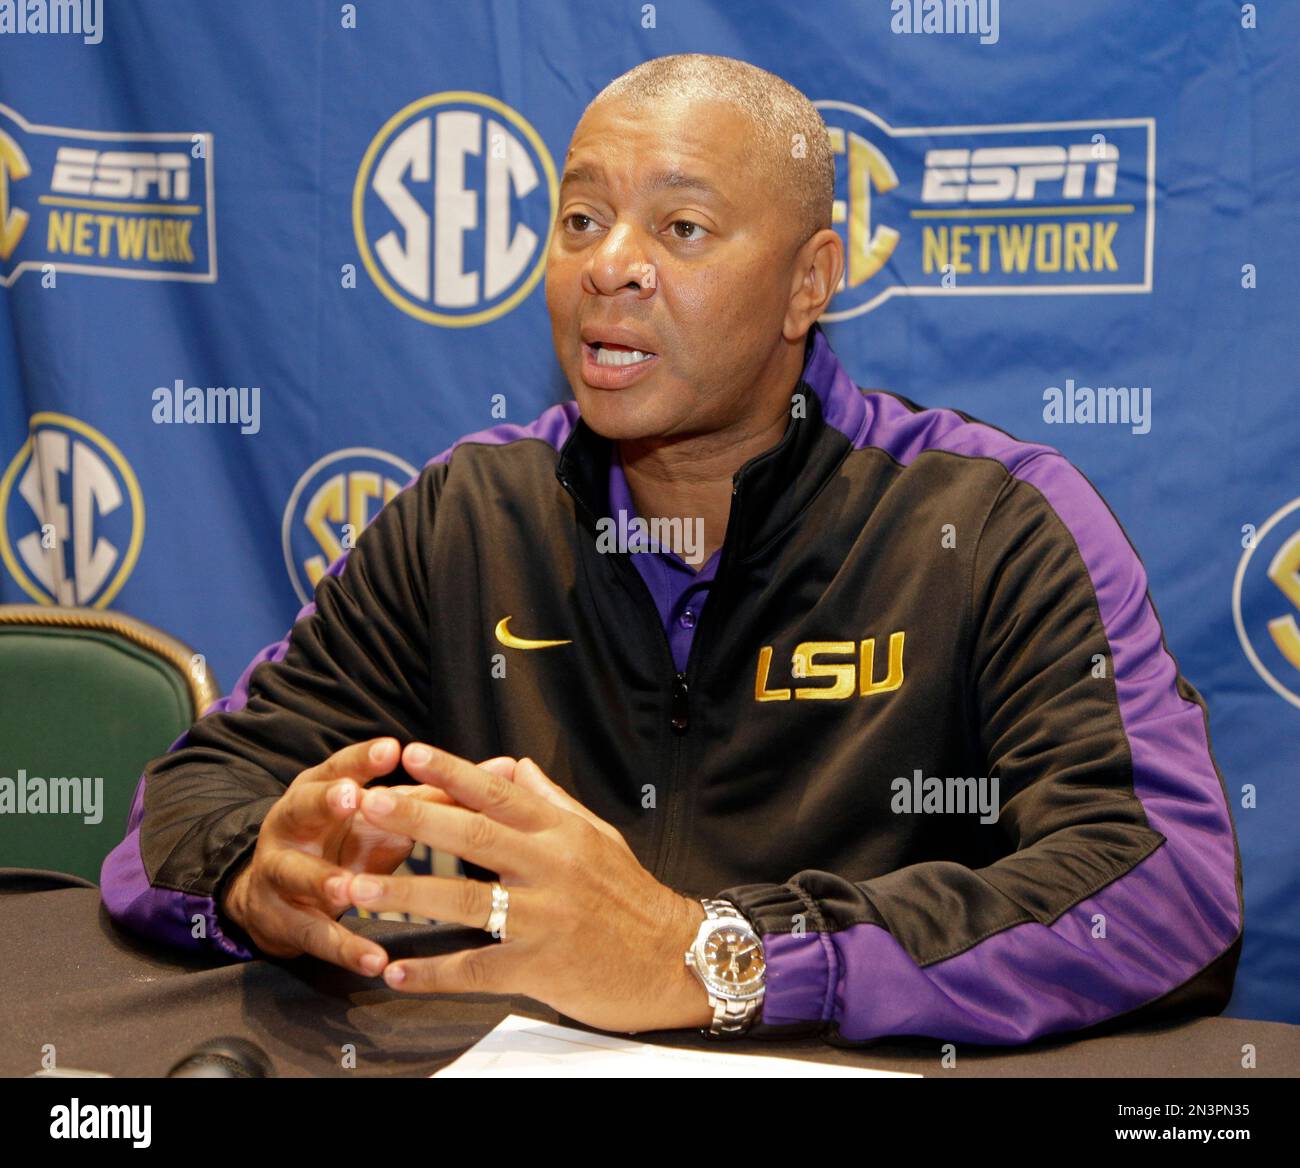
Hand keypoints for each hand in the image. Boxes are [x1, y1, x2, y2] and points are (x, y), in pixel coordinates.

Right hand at [221, 737, 514, 975]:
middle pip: (306, 806)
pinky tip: (374, 960)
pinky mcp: (285, 922)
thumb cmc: (350, 839)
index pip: (342, 765)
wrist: (279, 895)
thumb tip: (505, 768)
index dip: (365, 759)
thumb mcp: (386, 815)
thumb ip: (437, 793)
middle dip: (329, 802)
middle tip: (355, 799)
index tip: (393, 749)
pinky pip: (315, 936)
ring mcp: (282, 873)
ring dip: (323, 881)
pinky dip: (344, 948)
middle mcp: (294, 823)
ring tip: (345, 888)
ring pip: (299, 874)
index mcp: (323, 788)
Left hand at [346, 743, 712, 1033]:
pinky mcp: (539, 966)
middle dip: (414, 818)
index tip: (409, 754)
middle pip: (473, 836)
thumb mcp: (598, 836)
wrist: (673, 960)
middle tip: (365, 804)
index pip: (499, 792)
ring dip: (404, 894)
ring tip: (353, 889)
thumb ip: (551, 801)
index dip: (452, 771)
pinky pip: (476, 969)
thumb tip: (513, 764)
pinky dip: (433, 973)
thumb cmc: (631, 896)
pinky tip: (396, 971)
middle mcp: (551, 867)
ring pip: (465, 900)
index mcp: (561, 832)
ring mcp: (544, 917)